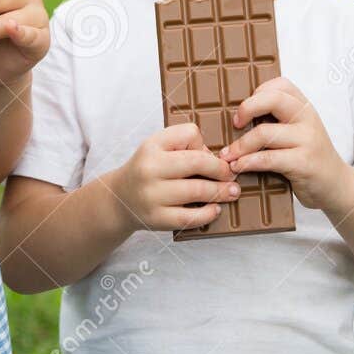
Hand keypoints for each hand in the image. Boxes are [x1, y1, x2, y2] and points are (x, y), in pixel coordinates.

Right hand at [108, 123, 238, 231]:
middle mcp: (150, 169)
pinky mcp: (157, 218)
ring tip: (233, 192)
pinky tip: (216, 209)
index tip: (213, 156)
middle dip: (221, 170)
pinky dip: (208, 213)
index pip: (189, 134)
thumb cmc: (147, 170)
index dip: (205, 144)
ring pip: (197, 190)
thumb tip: (217, 160)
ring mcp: (152, 195)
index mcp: (152, 146)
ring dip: (221, 191)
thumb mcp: (158, 147)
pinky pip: (189, 217)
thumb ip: (184, 145)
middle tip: (233, 175)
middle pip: (197, 162)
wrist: (120, 199)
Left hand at [220, 77, 352, 212]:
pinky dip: (248, 162)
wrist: (336, 185)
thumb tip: (238, 116)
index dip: (257, 93)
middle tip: (234, 124)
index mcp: (305, 107)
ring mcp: (307, 140)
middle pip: (273, 99)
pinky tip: (239, 167)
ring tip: (227, 156)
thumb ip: (279, 119)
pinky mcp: (303, 163)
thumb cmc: (309, 157)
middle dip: (246, 109)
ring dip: (240, 145)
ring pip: (265, 132)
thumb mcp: (300, 131)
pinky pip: (268, 158)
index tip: (245, 110)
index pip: (280, 85)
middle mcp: (308, 118)